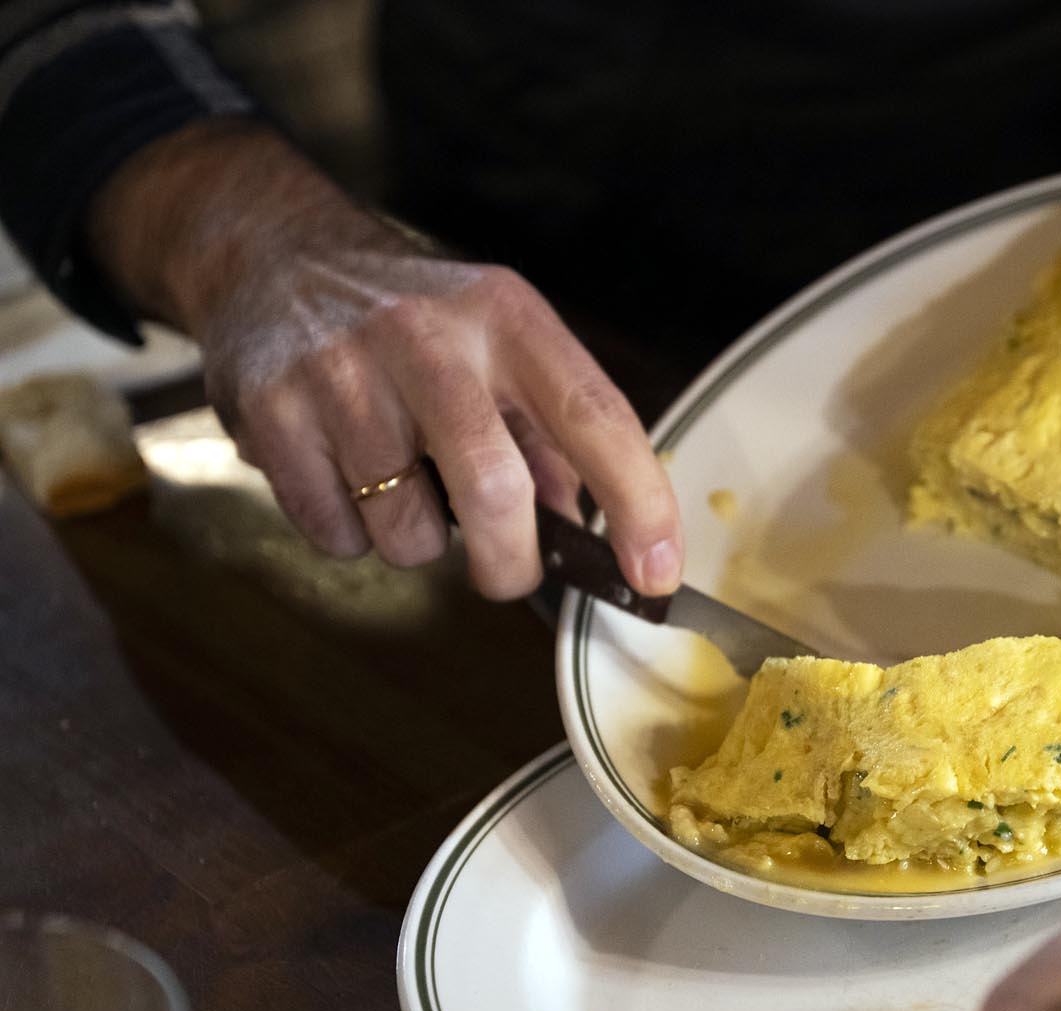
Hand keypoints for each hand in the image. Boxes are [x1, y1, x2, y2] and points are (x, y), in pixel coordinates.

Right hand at [87, 121, 680, 598]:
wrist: (269, 251)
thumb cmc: (408, 317)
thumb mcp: (497, 342)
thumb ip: (549, 435)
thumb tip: (591, 535)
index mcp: (507, 318)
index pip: (595, 418)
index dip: (638, 504)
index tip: (655, 574)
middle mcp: (429, 337)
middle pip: (496, 490)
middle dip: (512, 564)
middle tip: (508, 573)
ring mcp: (344, 372)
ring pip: (409, 530)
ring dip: (417, 543)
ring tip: (399, 487)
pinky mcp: (273, 411)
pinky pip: (336, 533)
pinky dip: (351, 535)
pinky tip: (342, 477)